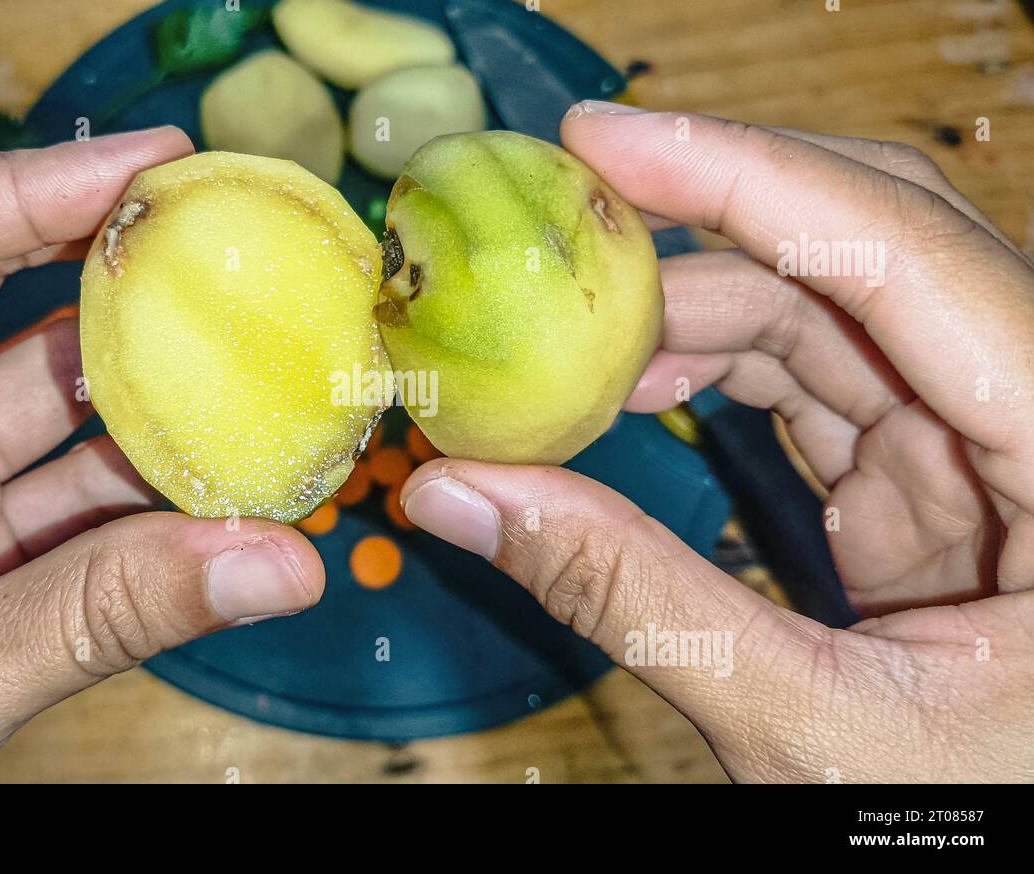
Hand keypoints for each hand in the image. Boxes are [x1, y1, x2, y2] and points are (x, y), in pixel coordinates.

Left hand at [0, 128, 323, 781]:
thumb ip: (91, 622)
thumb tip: (276, 564)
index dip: (14, 186)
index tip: (147, 171)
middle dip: (98, 258)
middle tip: (221, 230)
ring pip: (43, 404)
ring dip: (150, 395)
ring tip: (261, 373)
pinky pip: (71, 496)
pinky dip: (151, 496)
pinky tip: (231, 492)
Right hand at [400, 103, 1033, 781]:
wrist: (1025, 840)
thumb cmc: (990, 815)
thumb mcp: (817, 730)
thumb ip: (638, 604)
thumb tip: (463, 496)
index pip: (904, 252)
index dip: (743, 177)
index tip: (598, 145)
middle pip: (870, 246)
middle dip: (707, 223)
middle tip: (564, 216)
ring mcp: (992, 435)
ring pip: (835, 309)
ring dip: (695, 313)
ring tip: (571, 344)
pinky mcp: (939, 472)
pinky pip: (821, 379)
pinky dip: (718, 375)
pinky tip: (635, 391)